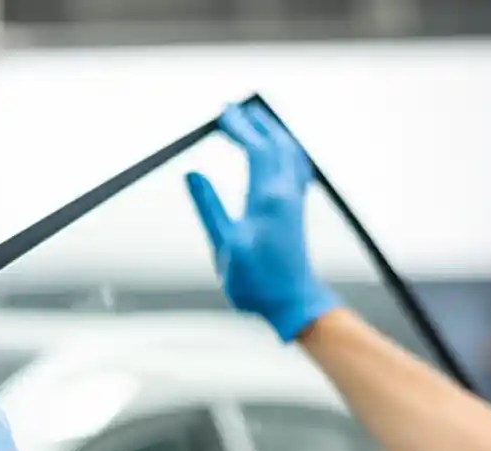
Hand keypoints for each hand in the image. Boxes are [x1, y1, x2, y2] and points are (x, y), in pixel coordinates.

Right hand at [186, 102, 339, 340]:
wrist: (292, 302)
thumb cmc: (256, 281)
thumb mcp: (223, 245)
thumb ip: (208, 206)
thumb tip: (192, 174)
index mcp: (267, 198)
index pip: (255, 148)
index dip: (238, 127)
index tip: (221, 113)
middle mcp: (286, 192)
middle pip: (275, 142)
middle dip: (255, 122)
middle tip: (234, 108)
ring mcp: (295, 199)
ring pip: (289, 151)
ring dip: (272, 132)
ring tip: (256, 120)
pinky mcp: (297, 209)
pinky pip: (295, 166)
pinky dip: (285, 149)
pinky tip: (281, 151)